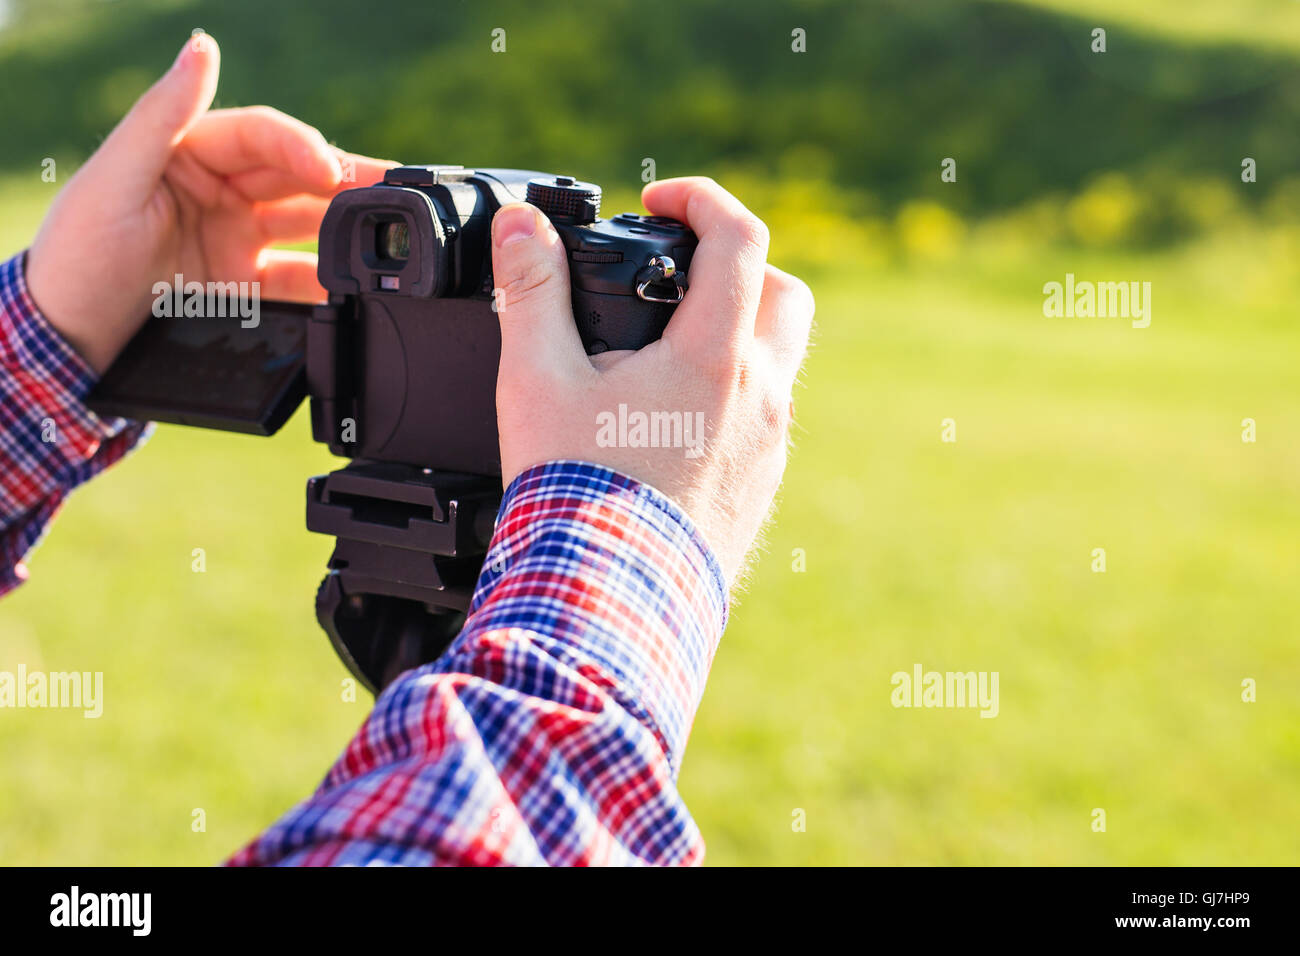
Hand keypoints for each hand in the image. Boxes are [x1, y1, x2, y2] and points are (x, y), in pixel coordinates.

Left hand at [25, 33, 396, 373]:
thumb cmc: (76, 255)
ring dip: (348, 231)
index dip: (302, 147)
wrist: (67, 343)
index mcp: (189, 152)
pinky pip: (299, 280)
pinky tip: (353, 287)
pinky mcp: (247, 287)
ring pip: (308, 226)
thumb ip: (161, 114)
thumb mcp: (112, 178)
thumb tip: (202, 47)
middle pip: (298, 177)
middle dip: (348, 182)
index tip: (331, 168)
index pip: (262, 137)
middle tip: (394, 192)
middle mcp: (220, 191)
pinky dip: (329, 284)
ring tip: (388, 240)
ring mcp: (237, 240)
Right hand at [489, 177, 813, 585]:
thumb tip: (522, 226)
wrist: (608, 604)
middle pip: (783, 294)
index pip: (740, 237)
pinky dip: (729, 394)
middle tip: (676, 277)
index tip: (657, 201)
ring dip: (733, 334)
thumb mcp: (538, 380)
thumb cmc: (576, 495)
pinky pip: (763, 418)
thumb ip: (531, 292)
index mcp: (715, 356)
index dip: (700, 199)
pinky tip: (667, 421)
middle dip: (736, 265)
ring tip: (659, 354)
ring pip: (777, 361)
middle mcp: (760, 396)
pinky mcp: (760, 486)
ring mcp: (768, 446)